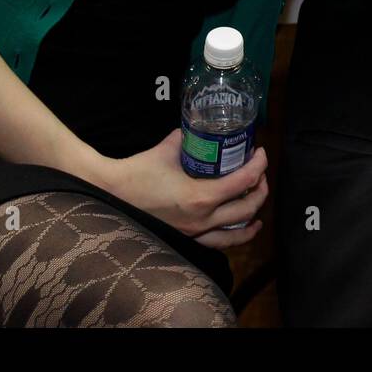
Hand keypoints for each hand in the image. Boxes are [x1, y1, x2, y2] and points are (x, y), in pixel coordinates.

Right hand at [98, 129, 268, 248]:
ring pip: (235, 234)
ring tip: (258, 210)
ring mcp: (193, 234)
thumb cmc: (138, 172)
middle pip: (247, 208)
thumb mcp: (168, 148)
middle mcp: (202, 220)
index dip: (258, 165)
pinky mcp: (185, 240)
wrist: (111, 194)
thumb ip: (189, 137)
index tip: (260, 152)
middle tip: (260, 174)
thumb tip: (200, 128)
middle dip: (260, 189)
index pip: (243, 181)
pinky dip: (233, 238)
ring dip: (252, 219)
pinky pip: (217, 243)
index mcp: (201, 197)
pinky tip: (239, 230)